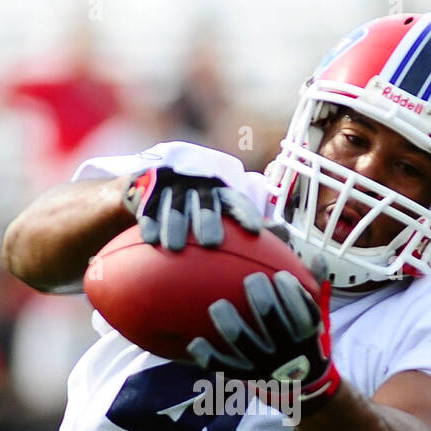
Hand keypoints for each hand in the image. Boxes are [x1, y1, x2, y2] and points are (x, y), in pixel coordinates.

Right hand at [123, 167, 263, 250]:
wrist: (157, 181)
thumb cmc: (199, 207)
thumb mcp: (221, 207)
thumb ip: (244, 222)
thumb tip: (281, 237)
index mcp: (219, 190)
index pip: (236, 199)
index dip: (245, 212)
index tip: (255, 230)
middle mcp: (198, 185)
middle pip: (205, 202)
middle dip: (208, 219)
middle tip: (211, 243)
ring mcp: (173, 187)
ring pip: (175, 205)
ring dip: (175, 225)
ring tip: (176, 248)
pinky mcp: (149, 191)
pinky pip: (149, 207)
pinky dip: (150, 222)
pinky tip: (151, 239)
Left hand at [186, 259, 340, 416]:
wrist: (301, 382)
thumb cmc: (303, 338)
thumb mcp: (317, 318)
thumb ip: (317, 288)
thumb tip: (319, 258)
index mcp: (305, 333)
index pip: (300, 308)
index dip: (288, 288)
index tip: (280, 275)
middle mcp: (284, 348)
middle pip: (269, 315)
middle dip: (258, 293)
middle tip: (251, 280)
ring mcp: (263, 363)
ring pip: (242, 339)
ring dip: (228, 320)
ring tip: (218, 305)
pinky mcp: (245, 375)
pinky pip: (222, 366)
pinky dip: (207, 355)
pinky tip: (194, 342)